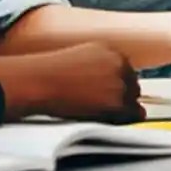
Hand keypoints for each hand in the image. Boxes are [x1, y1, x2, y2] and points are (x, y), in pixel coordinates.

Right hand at [0, 43, 142, 122]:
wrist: (37, 83)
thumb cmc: (45, 75)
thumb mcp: (76, 59)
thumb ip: (96, 66)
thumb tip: (103, 83)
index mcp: (109, 50)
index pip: (126, 71)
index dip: (116, 85)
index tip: (107, 95)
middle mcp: (119, 63)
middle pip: (132, 85)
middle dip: (121, 97)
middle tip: (100, 108)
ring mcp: (120, 82)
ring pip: (133, 101)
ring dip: (121, 109)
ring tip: (96, 114)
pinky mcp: (117, 102)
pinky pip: (133, 115)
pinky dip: (123, 120)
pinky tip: (105, 120)